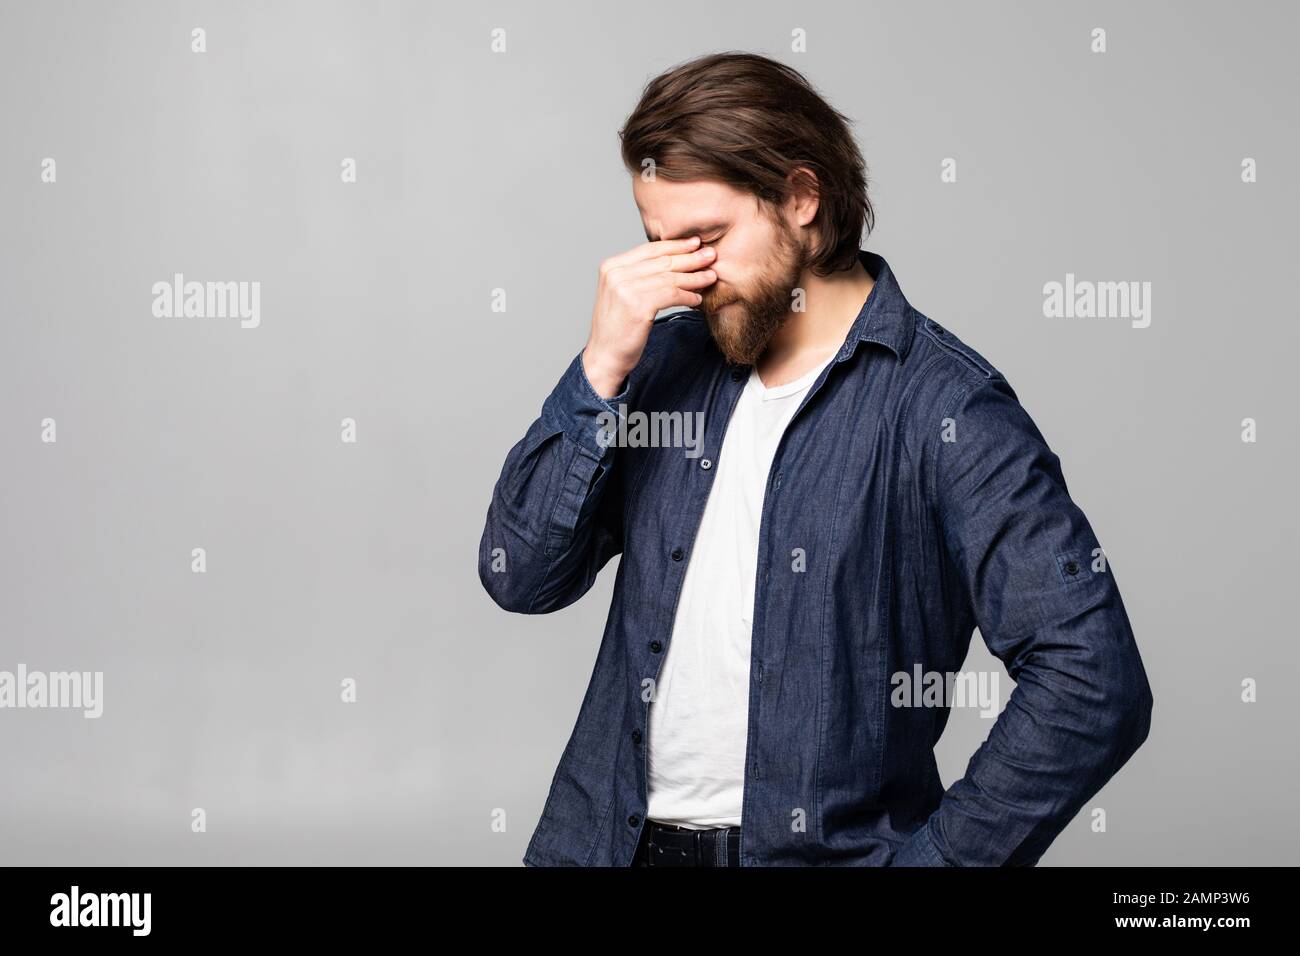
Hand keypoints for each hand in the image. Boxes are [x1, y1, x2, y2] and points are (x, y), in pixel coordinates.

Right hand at [581, 236, 716, 397]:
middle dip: (689, 258)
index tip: (695, 243)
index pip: (649, 250)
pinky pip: (671, 295)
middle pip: (661, 261)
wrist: (605, 356)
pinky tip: (697, 299)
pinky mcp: (638, 307)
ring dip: (694, 278)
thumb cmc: (618, 327)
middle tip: (711, 254)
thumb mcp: (622, 293)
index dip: (675, 245)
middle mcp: (616, 274)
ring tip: (710, 277)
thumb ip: (639, 275)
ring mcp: (625, 290)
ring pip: (669, 278)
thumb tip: (673, 261)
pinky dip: (687, 296)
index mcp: (611, 267)